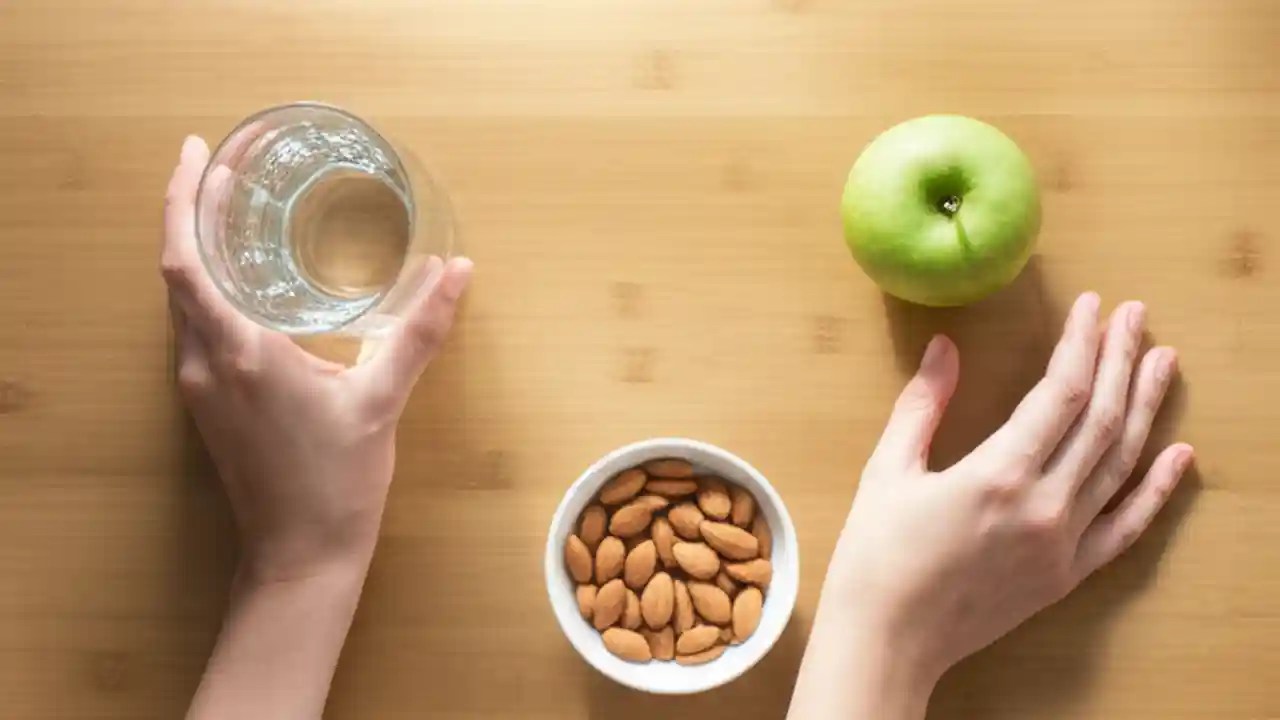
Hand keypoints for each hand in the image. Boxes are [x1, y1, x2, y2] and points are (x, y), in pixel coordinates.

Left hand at [162, 136, 472, 582]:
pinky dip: (207, 286)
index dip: (184, 200)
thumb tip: (458, 271)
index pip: (185, 259)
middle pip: (177, 269)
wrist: (300, 555)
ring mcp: (198, 386)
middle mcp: (204, 362)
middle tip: (222, 167)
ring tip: (229, 210)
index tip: (198, 153)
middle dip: (191, 211)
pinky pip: (195, 326)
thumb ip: (417, 332)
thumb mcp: (382, 400)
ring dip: (196, 248)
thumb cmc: (338, 482)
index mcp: (240, 351)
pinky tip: (242, 279)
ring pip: (182, 299)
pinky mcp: (207, 403)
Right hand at [790, 293, 1190, 719]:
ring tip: (1162, 362)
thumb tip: (946, 347)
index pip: (1061, 393)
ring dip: (1146, 408)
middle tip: (1136, 315)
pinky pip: (1126, 525)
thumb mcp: (888, 470)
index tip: (1090, 306)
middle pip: (1102, 419)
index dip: (1080, 344)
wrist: (887, 640)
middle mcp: (1044, 507)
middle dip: (1121, 360)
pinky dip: (1155, 489)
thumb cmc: (876, 555)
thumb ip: (922, 405)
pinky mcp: (1067, 575)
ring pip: (1122, 463)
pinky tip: (1178, 455)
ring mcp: (1063, 544)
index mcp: (997, 475)